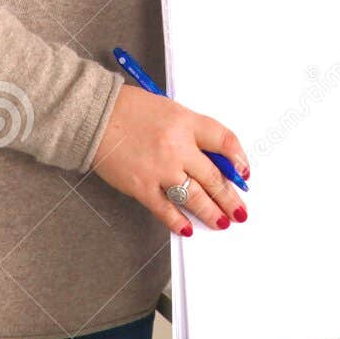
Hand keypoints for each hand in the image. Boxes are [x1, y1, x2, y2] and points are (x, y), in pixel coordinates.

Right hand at [92, 86, 250, 236]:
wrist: (95, 116)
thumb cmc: (130, 110)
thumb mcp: (170, 111)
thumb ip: (191, 132)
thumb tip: (212, 161)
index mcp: (186, 122)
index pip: (224, 142)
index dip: (239, 160)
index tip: (244, 174)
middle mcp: (177, 146)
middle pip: (214, 176)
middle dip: (230, 197)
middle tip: (240, 210)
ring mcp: (160, 169)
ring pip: (195, 197)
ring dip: (212, 212)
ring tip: (222, 222)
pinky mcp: (141, 186)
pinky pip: (166, 209)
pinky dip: (179, 221)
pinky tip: (189, 228)